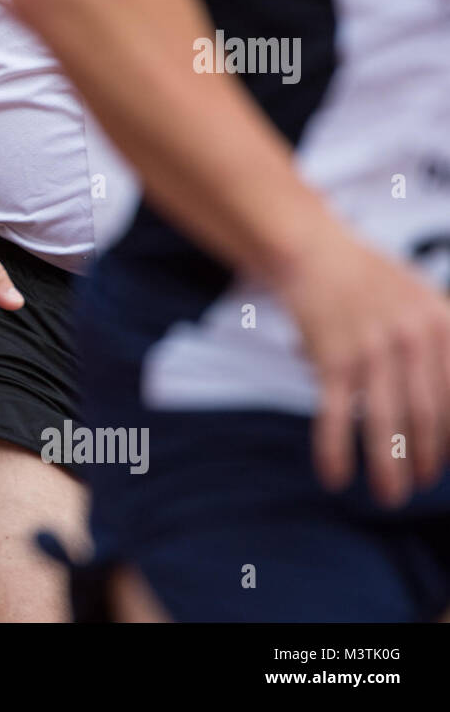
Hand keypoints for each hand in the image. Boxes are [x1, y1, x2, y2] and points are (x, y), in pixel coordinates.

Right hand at [279, 220, 449, 507]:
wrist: (314, 253)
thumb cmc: (370, 281)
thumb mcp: (424, 300)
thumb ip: (443, 341)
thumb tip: (443, 402)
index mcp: (442, 324)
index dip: (448, 438)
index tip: (439, 463)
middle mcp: (413, 337)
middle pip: (427, 415)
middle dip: (425, 459)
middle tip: (418, 487)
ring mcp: (370, 347)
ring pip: (386, 420)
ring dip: (389, 466)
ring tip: (388, 497)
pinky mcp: (331, 357)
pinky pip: (335, 413)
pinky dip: (334, 449)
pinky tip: (334, 476)